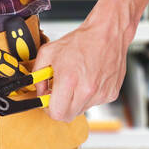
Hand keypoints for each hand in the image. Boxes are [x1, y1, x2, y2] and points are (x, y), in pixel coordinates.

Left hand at [33, 0, 137, 121]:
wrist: (108, 33)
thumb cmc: (81, 41)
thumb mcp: (49, 52)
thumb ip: (38, 73)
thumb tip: (38, 90)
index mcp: (70, 80)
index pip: (56, 113)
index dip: (49, 109)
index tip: (48, 100)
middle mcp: (87, 90)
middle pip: (68, 116)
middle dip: (61, 106)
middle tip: (60, 92)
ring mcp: (101, 94)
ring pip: (81, 109)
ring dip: (75, 100)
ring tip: (77, 80)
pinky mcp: (111, 94)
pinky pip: (94, 102)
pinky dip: (89, 95)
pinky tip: (89, 79)